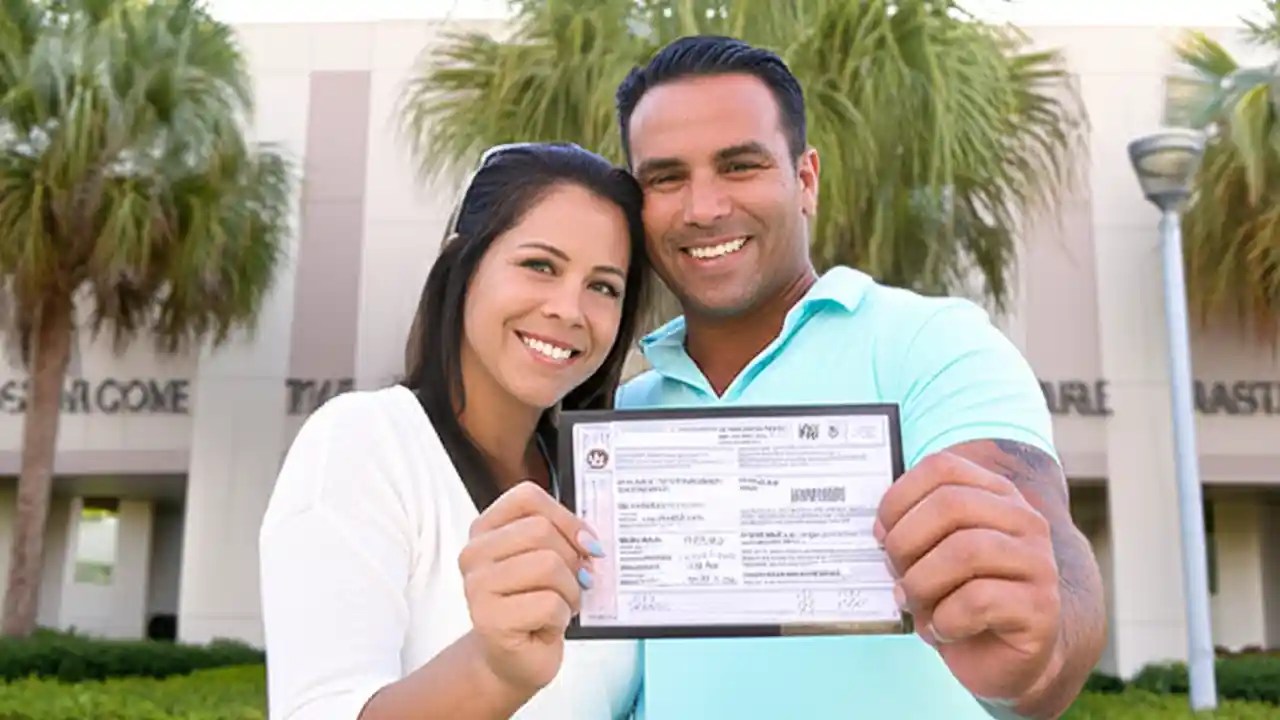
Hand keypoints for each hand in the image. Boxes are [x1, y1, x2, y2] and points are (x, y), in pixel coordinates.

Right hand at [458, 480, 603, 692]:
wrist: (513, 659)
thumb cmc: (533, 605)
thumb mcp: (547, 560)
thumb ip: (562, 538)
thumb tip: (590, 540)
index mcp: (486, 529)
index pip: (528, 497)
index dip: (566, 517)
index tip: (585, 541)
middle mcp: (474, 554)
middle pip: (541, 530)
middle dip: (572, 559)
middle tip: (574, 582)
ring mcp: (477, 586)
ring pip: (548, 565)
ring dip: (569, 591)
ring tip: (558, 605)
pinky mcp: (489, 619)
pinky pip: (549, 603)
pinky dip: (561, 617)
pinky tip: (546, 625)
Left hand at [875, 450, 1060, 703]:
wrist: (1003, 657)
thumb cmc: (959, 599)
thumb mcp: (929, 555)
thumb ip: (910, 530)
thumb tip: (881, 529)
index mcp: (996, 495)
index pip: (942, 468)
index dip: (899, 497)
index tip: (881, 533)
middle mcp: (1024, 521)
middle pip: (951, 505)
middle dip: (906, 542)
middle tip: (896, 574)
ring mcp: (1038, 563)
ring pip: (965, 552)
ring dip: (922, 583)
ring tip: (914, 604)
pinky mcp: (1040, 608)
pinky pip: (979, 601)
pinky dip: (945, 618)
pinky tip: (943, 628)